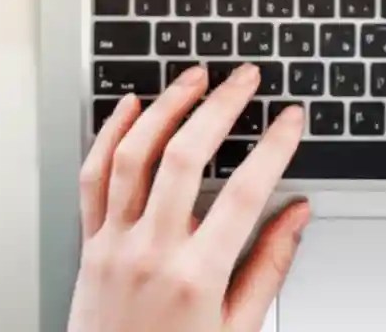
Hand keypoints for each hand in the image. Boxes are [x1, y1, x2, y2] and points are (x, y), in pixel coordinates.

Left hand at [69, 63, 308, 331]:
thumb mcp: (238, 327)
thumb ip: (270, 265)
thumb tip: (297, 214)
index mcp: (196, 277)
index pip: (244, 194)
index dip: (273, 147)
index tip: (290, 119)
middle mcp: (151, 253)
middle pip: (186, 158)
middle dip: (221, 107)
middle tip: (245, 79)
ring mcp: (114, 245)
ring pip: (134, 156)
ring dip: (166, 107)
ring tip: (193, 78)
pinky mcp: (89, 246)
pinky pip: (92, 178)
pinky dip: (110, 135)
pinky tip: (130, 107)